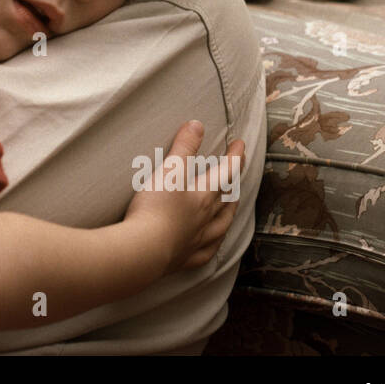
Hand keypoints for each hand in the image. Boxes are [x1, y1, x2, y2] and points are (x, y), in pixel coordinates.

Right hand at [124, 120, 245, 276]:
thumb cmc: (156, 208)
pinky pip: (207, 252)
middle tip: (237, 175)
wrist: (144, 250)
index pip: (226, 172)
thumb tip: (197, 125)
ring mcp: (198, 240)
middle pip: (226, 199)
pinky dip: (213, 245)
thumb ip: (184, 147)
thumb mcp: (169, 170)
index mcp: (203, 195)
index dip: (234, 156)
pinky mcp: (186, 258)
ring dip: (228, 213)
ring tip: (232, 207)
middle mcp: (206, 219)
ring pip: (221, 226)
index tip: (240, 145)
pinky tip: (211, 245)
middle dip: (233, 184)